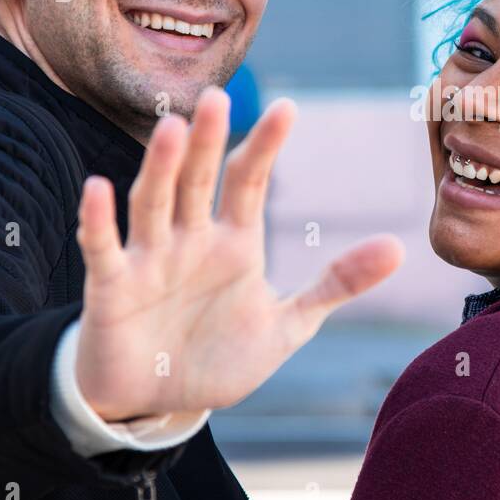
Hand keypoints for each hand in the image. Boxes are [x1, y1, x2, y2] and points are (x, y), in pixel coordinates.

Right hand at [73, 87, 403, 421]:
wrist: (157, 402)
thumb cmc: (217, 356)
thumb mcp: (286, 325)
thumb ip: (335, 284)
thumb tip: (400, 249)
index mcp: (234, 241)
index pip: (251, 182)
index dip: (266, 146)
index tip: (288, 107)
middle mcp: (190, 238)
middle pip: (200, 180)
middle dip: (210, 141)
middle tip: (219, 97)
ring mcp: (149, 259)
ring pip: (154, 202)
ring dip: (162, 167)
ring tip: (173, 128)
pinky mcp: (112, 288)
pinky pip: (104, 249)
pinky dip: (98, 220)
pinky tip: (98, 187)